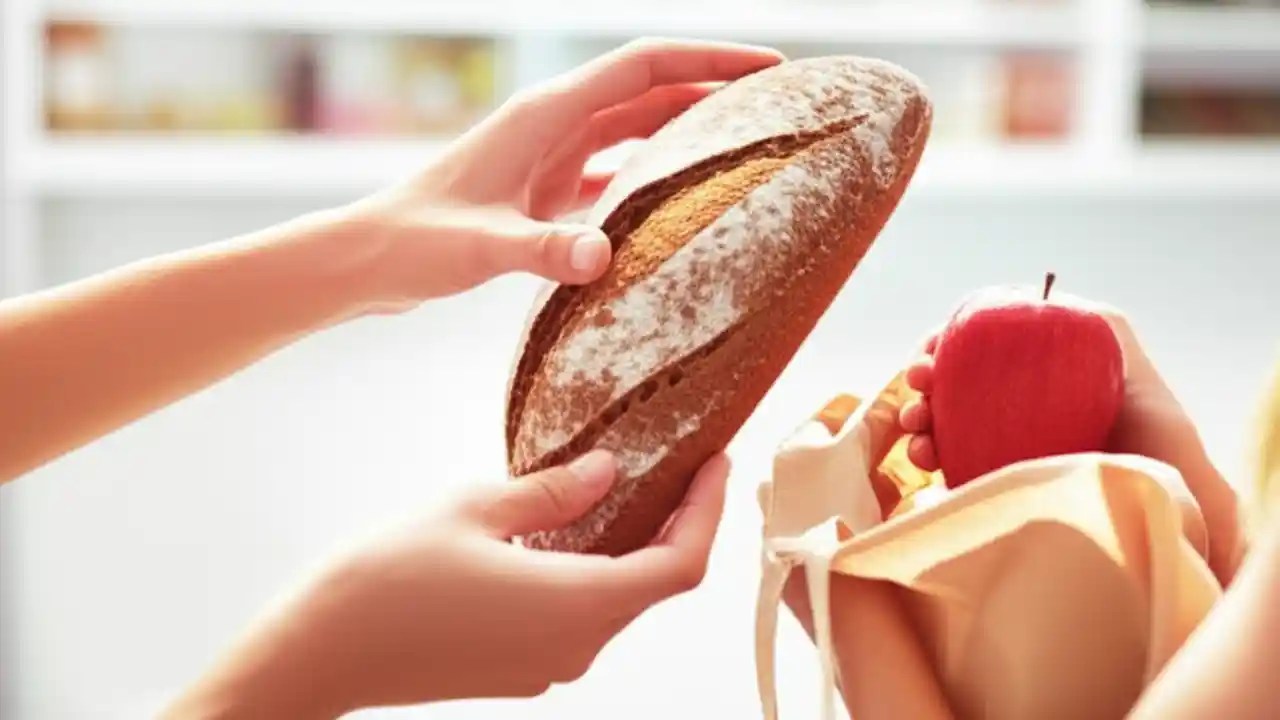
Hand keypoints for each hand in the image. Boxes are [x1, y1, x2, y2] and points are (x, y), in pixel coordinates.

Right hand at [164, 450, 730, 718]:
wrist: (318, 655)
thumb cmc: (383, 581)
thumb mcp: (472, 509)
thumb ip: (551, 491)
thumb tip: (608, 472)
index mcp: (575, 605)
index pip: (678, 564)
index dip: (709, 513)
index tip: (716, 465)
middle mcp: (574, 646)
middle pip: (654, 584)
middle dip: (677, 525)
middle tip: (681, 466)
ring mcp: (547, 665)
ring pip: (618, 602)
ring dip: (634, 548)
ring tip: (631, 486)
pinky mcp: (521, 668)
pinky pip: (580, 617)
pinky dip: (595, 573)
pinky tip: (573, 531)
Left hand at [341, 38, 784, 311]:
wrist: (368, 258)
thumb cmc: (413, 243)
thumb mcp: (479, 247)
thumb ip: (541, 249)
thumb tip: (605, 258)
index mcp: (545, 115)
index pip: (643, 68)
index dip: (708, 60)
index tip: (767, 67)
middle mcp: (553, 125)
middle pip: (650, 91)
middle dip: (713, 89)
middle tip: (780, 105)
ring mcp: (550, 156)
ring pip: (636, 128)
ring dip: (688, 127)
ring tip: (748, 140)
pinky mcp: (544, 191)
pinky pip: (615, 171)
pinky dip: (653, 174)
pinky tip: (685, 197)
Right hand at [897, 295, 1245, 584]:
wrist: (1166, 507)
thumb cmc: (1157, 439)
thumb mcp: (1128, 362)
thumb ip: (1093, 323)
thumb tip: (1040, 290)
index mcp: (1036, 381)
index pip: (977, 353)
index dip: (946, 345)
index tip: (930, 350)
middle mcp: (1015, 414)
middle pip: (951, 387)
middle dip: (924, 380)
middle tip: (918, 383)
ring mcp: (1003, 453)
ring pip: (942, 426)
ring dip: (918, 418)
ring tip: (918, 426)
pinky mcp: (998, 491)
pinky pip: (950, 471)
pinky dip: (928, 458)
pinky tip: (926, 458)